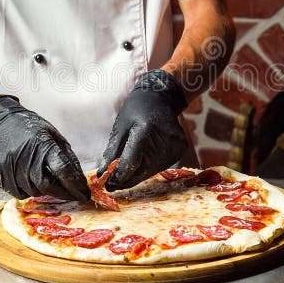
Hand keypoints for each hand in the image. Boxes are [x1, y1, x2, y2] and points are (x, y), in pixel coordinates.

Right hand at [0, 95, 89, 200]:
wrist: (1, 124)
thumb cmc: (31, 129)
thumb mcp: (54, 135)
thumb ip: (67, 157)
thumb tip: (79, 180)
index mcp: (42, 143)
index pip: (62, 169)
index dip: (75, 185)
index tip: (84, 194)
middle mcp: (24, 156)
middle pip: (46, 185)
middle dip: (62, 193)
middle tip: (71, 194)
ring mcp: (9, 167)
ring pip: (33, 191)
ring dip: (45, 191)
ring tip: (47, 181)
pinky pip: (18, 193)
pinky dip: (29, 191)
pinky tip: (31, 180)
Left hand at [97, 70, 188, 189]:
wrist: (161, 97)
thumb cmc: (137, 109)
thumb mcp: (120, 126)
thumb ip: (113, 151)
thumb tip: (102, 173)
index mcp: (146, 130)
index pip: (131, 161)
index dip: (118, 176)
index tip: (107, 185)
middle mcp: (164, 140)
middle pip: (142, 170)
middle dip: (126, 180)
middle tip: (112, 185)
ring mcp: (175, 145)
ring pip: (151, 171)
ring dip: (136, 176)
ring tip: (123, 177)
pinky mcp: (181, 149)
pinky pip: (160, 166)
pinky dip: (147, 169)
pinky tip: (139, 167)